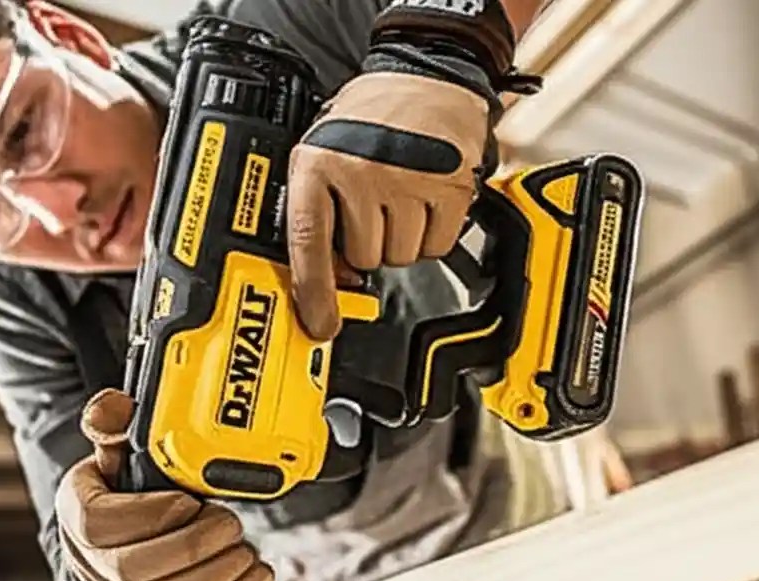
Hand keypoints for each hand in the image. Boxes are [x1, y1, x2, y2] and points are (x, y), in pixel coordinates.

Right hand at [53, 389, 272, 580]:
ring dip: (214, 577)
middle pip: (133, 571)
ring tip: (244, 551)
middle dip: (192, 546)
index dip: (151, 513)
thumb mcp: (117, 456)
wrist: (119, 557)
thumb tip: (113, 407)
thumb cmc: (124, 501)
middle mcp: (93, 568)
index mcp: (80, 518)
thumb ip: (117, 427)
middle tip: (229, 524)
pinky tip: (254, 577)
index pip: (99, 524)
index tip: (189, 500)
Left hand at [286, 70, 490, 340]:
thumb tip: (329, 281)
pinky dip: (433, 234)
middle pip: (364, 258)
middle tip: (372, 208)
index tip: (320, 325)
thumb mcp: (323, 157)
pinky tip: (425, 200)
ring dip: (401, 239)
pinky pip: (437, 245)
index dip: (314, 293)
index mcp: (318, 165)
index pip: (308, 244)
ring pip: (402, 256)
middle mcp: (361, 172)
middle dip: (368, 245)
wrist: (424, 76)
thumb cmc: (370, 119)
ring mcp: (408, 180)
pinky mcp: (450, 187)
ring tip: (399, 196)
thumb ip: (318, 214)